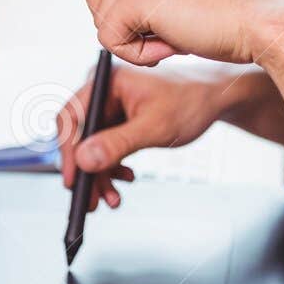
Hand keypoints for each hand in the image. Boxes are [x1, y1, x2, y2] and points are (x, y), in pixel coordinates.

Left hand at [17, 0, 283, 65]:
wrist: (273, 17)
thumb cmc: (245, 14)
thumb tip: (118, 19)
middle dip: (127, 29)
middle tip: (177, 33)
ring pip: (103, 22)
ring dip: (136, 44)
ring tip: (181, 35)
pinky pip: (112, 40)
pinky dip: (141, 55)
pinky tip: (175, 44)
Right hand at [55, 58, 245, 210]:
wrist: (214, 99)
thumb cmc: (190, 102)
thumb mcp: (154, 127)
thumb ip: (117, 143)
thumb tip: (83, 160)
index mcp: (107, 82)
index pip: (71, 118)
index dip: (68, 152)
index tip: (74, 181)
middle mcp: (104, 92)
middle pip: (80, 136)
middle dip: (87, 171)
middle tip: (92, 201)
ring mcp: (111, 107)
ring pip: (92, 146)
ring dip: (100, 175)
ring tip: (113, 199)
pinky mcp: (120, 120)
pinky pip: (106, 147)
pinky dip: (112, 166)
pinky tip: (126, 178)